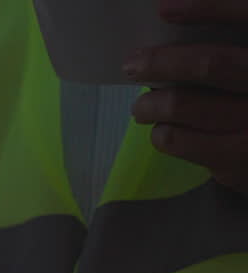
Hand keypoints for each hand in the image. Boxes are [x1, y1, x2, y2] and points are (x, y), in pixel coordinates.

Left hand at [127, 0, 247, 193]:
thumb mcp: (245, 71)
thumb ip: (228, 53)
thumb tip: (169, 26)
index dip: (209, 8)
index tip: (164, 9)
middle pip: (210, 64)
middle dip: (161, 62)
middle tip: (134, 64)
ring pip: (183, 104)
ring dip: (150, 104)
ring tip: (143, 107)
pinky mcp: (237, 159)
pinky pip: (178, 139)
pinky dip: (161, 132)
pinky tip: (164, 130)